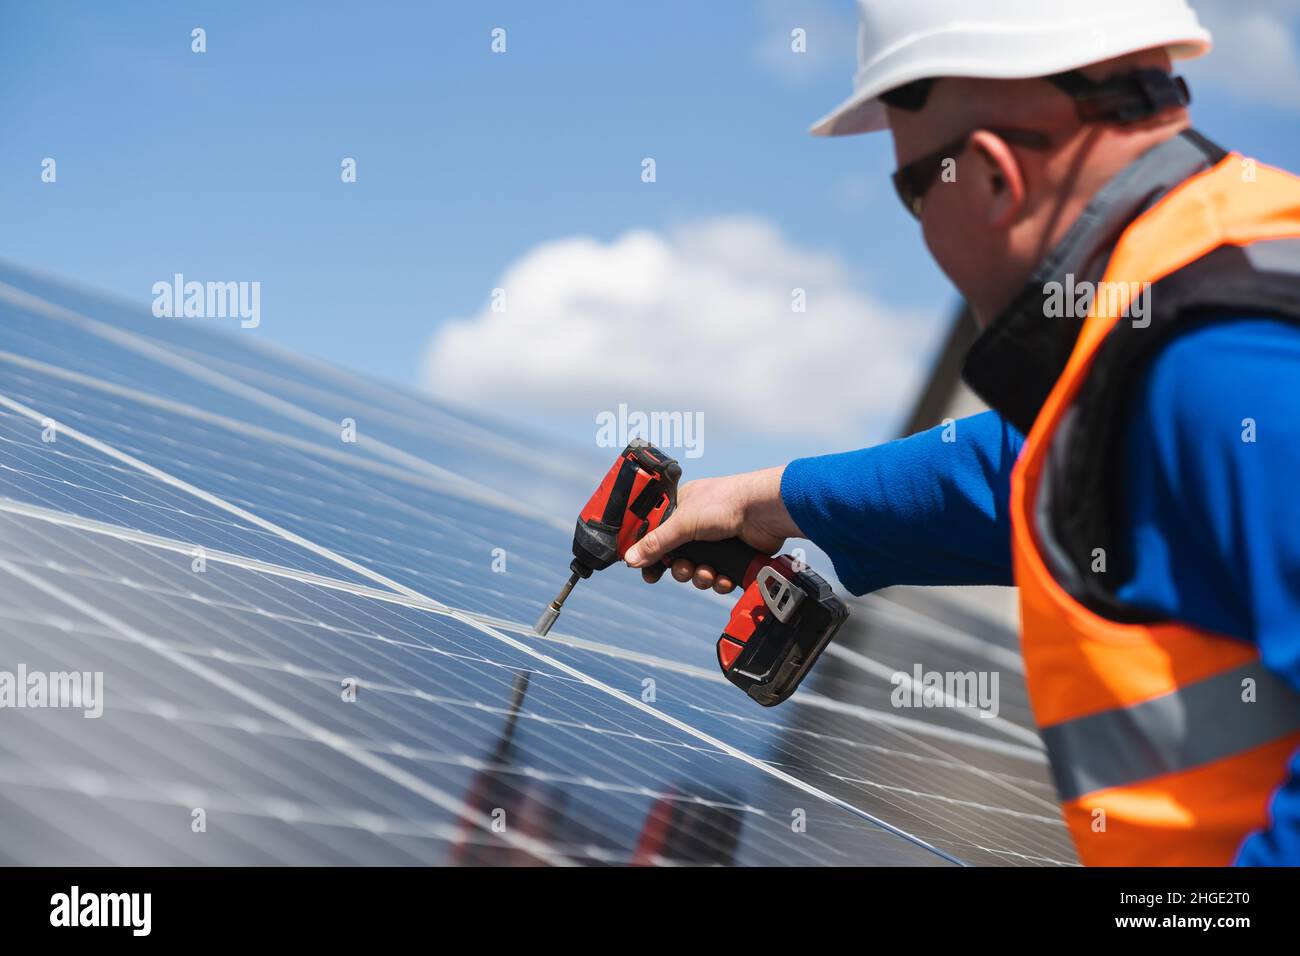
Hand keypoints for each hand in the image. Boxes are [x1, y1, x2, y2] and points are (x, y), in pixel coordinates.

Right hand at [623, 466, 801, 593]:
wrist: (764, 511)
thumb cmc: (726, 502)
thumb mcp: (683, 522)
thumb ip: (656, 542)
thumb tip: (630, 559)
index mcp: (679, 508)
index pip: (655, 533)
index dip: (649, 552)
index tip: (646, 568)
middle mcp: (695, 524)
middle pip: (675, 557)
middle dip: (680, 569)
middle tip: (684, 568)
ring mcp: (715, 541)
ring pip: (696, 570)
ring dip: (700, 577)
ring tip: (708, 573)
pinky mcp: (732, 555)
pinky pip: (717, 576)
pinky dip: (719, 580)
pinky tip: (724, 577)